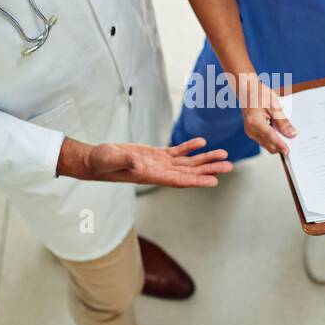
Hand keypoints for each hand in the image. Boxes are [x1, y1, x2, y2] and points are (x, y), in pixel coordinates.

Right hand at [58, 137, 232, 186]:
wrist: (96, 161)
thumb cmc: (102, 162)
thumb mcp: (111, 158)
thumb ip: (125, 159)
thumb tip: (139, 160)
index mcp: (151, 175)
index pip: (179, 180)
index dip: (197, 180)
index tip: (214, 181)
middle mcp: (159, 172)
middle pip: (190, 172)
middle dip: (209, 169)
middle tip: (229, 166)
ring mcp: (158, 163)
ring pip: (187, 163)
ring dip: (205, 159)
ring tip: (224, 156)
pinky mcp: (154, 154)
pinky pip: (176, 152)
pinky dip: (190, 148)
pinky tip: (201, 143)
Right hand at [239, 76, 296, 153]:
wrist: (247, 90)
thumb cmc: (259, 93)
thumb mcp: (275, 105)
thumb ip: (283, 121)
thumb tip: (291, 133)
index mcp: (255, 121)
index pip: (270, 136)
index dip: (280, 145)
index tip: (288, 152)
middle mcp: (250, 129)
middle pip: (268, 145)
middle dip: (279, 147)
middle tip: (292, 146)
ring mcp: (250, 131)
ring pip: (266, 144)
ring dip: (276, 144)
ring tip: (287, 140)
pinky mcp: (252, 132)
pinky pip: (263, 140)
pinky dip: (272, 140)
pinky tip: (279, 135)